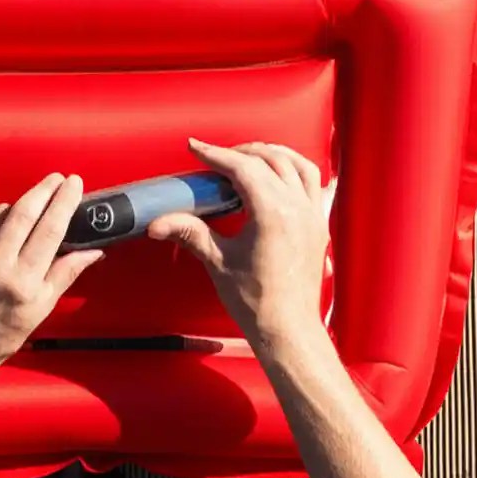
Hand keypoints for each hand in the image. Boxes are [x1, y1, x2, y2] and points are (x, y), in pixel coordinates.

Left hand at [0, 173, 104, 371]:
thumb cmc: (5, 330)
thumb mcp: (42, 306)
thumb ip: (66, 273)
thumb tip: (94, 250)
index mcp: (24, 282)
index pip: (49, 230)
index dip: (63, 202)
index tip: (73, 183)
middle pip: (23, 213)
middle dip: (43, 190)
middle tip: (56, 178)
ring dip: (15, 208)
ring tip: (26, 212)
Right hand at [148, 139, 328, 343]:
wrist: (287, 329)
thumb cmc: (255, 301)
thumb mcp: (218, 262)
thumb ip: (190, 232)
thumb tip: (157, 223)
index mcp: (272, 214)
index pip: (242, 168)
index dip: (216, 154)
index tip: (196, 148)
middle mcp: (297, 208)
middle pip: (268, 160)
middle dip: (239, 152)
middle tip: (215, 157)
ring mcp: (312, 215)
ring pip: (297, 164)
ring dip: (271, 154)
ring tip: (247, 156)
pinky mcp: (319, 225)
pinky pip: (315, 182)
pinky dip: (296, 169)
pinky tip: (281, 173)